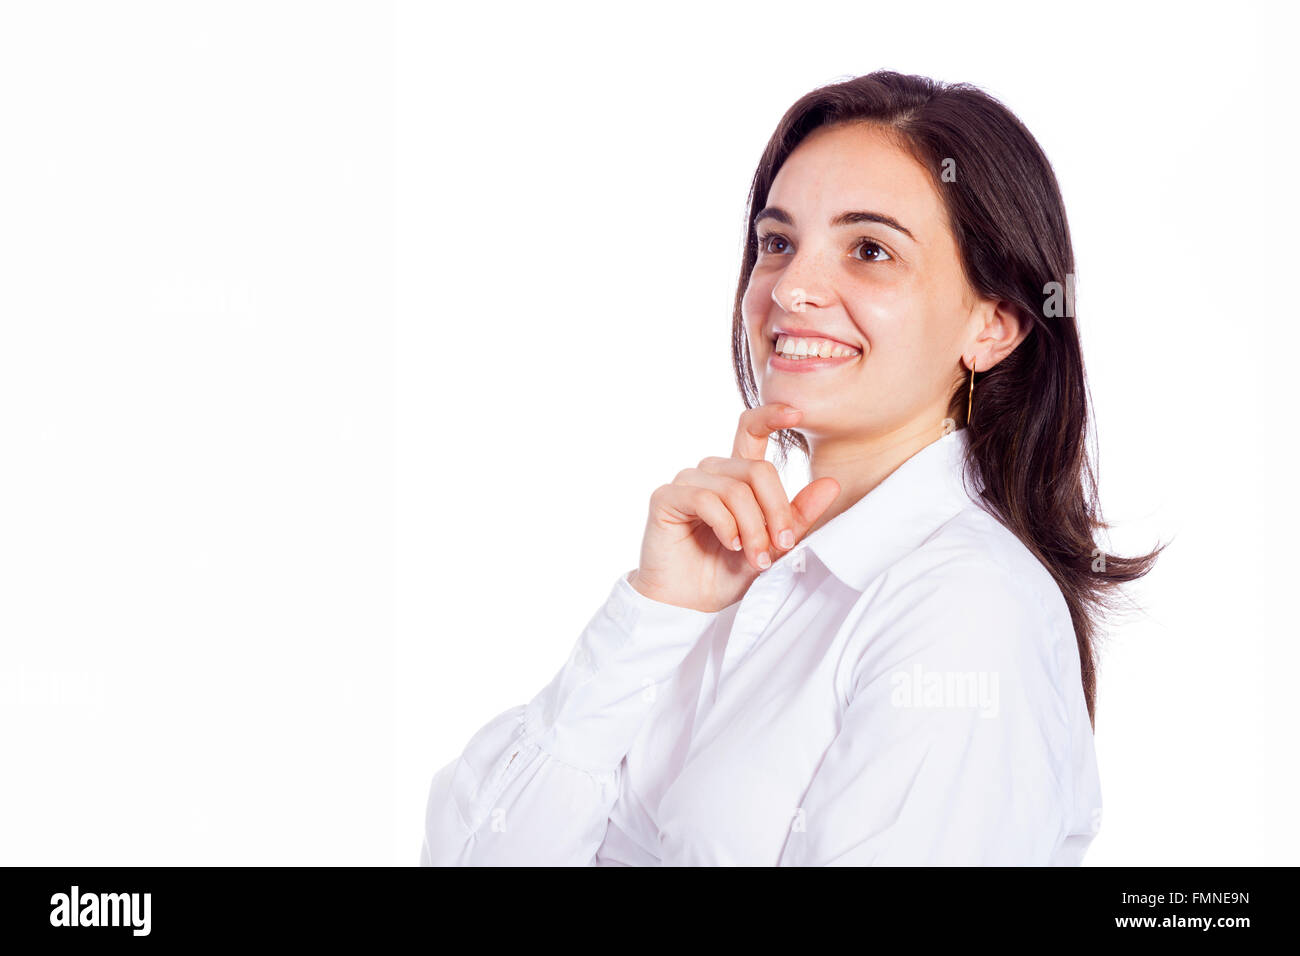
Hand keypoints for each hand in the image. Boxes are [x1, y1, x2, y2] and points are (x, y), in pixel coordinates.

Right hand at [627, 403, 840, 611]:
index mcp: (737, 476)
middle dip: (776, 511)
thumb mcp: (773, 547)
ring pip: (736, 489)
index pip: (751, 430)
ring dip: (753, 527)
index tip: (797, 413)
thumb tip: (831, 483)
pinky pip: (707, 499)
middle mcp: (712, 472)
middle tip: (781, 546)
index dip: (771, 415)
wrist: (690, 605)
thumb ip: (798, 516)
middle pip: (757, 469)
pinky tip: (730, 545)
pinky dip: (726, 526)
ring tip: (754, 557)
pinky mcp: (666, 497)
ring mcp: (687, 482)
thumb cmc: (727, 574)